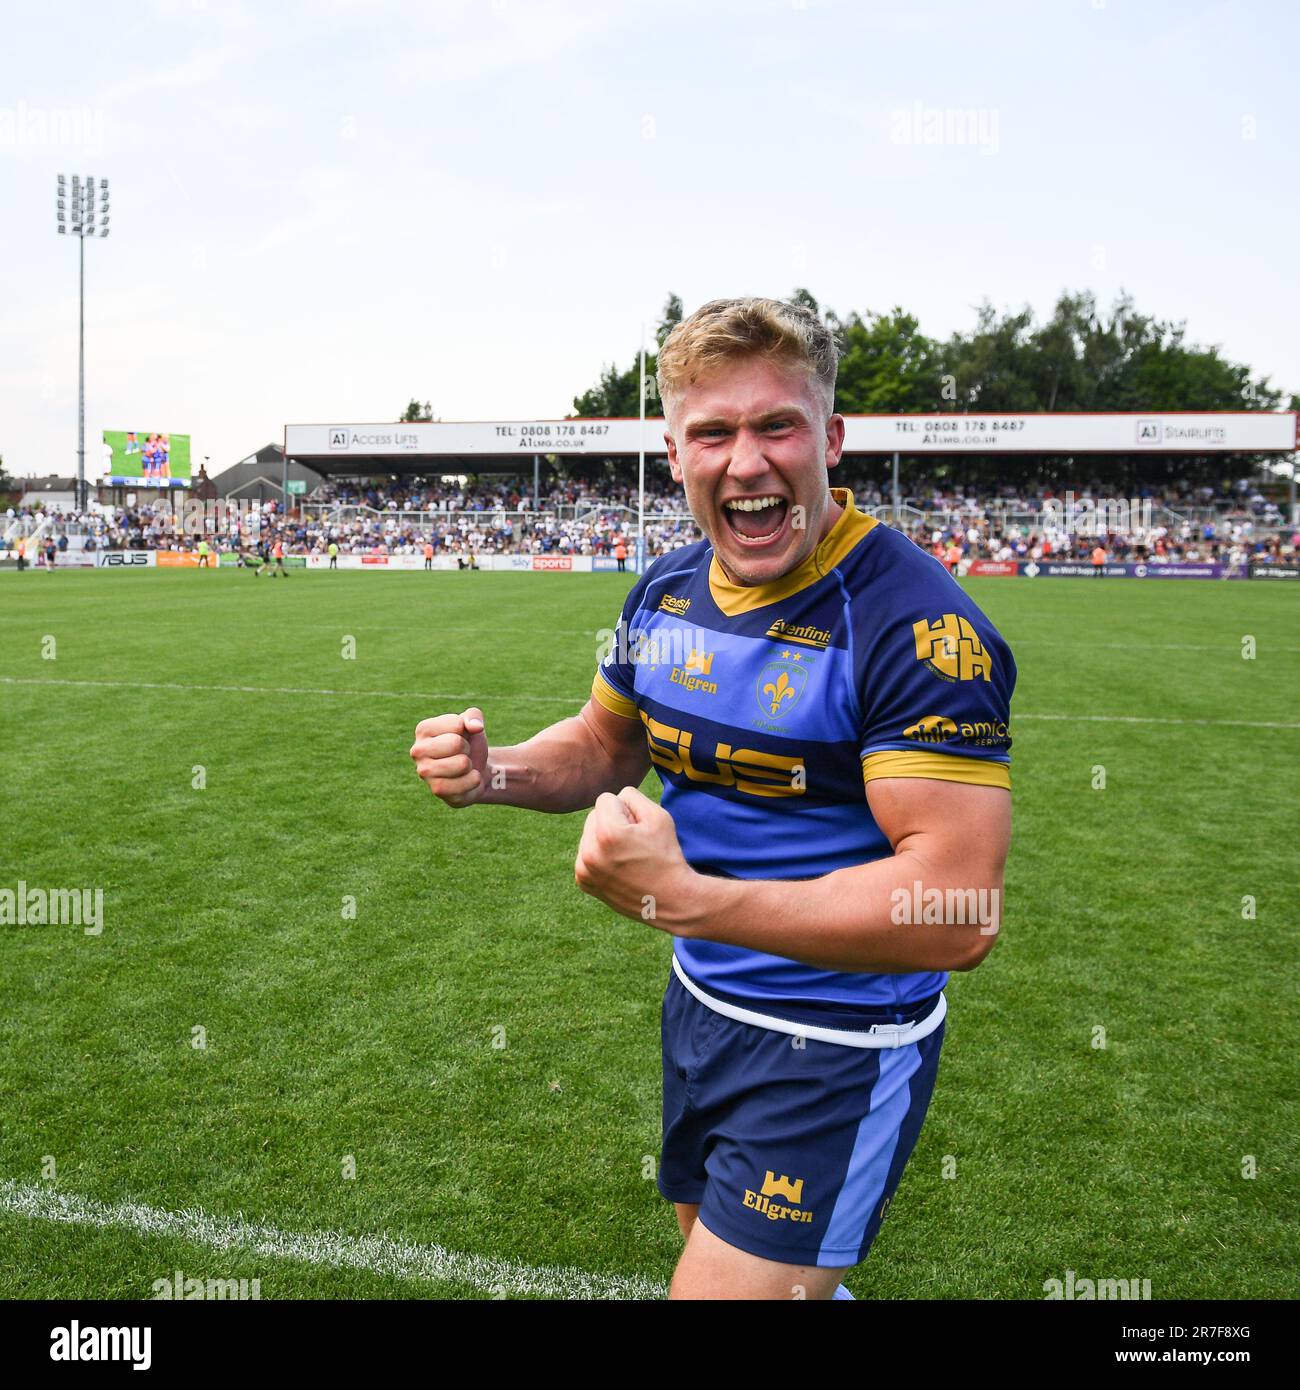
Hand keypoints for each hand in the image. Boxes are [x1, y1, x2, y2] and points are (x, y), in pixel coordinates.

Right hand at [410, 707, 489, 807]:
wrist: (474, 771)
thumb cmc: (469, 744)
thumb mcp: (472, 724)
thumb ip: (474, 716)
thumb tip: (476, 726)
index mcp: (423, 729)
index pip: (457, 724)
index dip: (467, 730)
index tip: (460, 737)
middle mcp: (418, 750)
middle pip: (456, 743)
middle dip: (467, 748)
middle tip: (462, 753)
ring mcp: (425, 772)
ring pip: (462, 764)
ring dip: (470, 765)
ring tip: (462, 766)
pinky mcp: (437, 790)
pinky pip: (468, 782)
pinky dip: (474, 780)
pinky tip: (465, 779)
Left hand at [574, 785, 699, 931]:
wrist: (669, 900)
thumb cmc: (666, 855)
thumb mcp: (658, 816)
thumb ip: (632, 796)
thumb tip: (614, 797)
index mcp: (608, 833)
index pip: (606, 798)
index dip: (626, 809)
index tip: (639, 828)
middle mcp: (590, 852)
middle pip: (594, 815)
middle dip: (612, 822)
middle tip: (635, 842)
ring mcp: (584, 869)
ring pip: (588, 834)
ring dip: (604, 838)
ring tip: (627, 855)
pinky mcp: (583, 880)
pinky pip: (586, 852)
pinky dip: (599, 855)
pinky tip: (618, 866)